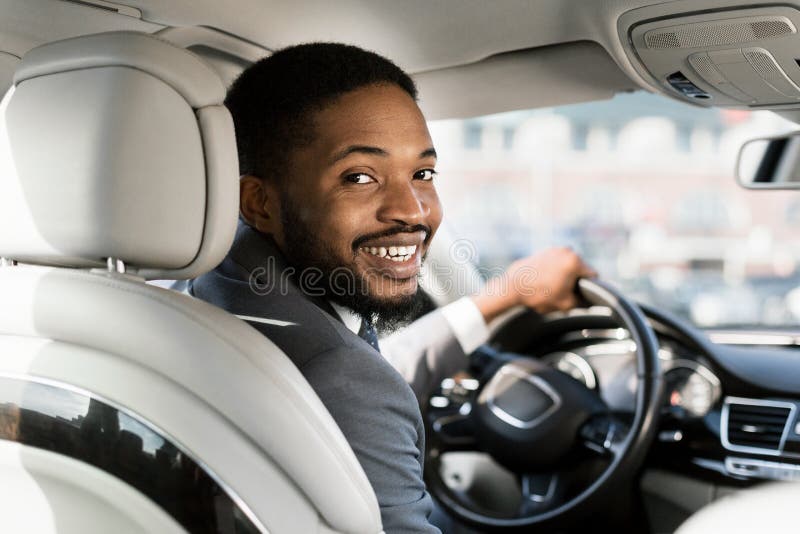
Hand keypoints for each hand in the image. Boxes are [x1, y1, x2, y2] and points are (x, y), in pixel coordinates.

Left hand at [472, 247, 595, 322]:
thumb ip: (582, 302)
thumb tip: (589, 301)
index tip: (583, 294)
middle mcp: (566, 251)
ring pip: (568, 265)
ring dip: (565, 275)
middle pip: (580, 269)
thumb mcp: (565, 304)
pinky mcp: (544, 251)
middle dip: (576, 280)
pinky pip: (556, 262)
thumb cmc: (539, 295)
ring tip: (553, 288)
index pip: (593, 275)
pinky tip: (545, 282)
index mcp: (575, 261)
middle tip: (565, 293)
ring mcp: (554, 249)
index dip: (591, 287)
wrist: (512, 288)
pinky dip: (554, 271)